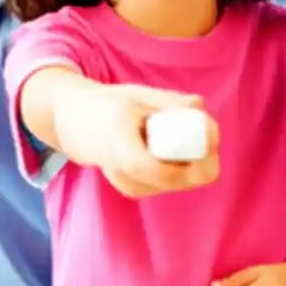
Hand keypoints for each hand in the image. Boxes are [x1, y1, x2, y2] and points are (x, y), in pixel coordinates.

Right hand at [53, 83, 219, 197]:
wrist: (75, 126)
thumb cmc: (108, 106)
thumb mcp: (135, 95)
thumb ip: (168, 102)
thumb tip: (199, 105)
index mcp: (120, 149)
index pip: (161, 172)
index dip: (193, 160)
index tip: (209, 134)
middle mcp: (123, 175)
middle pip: (179, 180)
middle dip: (199, 157)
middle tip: (205, 130)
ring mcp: (129, 186)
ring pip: (179, 182)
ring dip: (190, 160)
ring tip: (179, 133)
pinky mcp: (136, 190)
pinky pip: (171, 181)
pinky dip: (180, 164)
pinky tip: (168, 145)